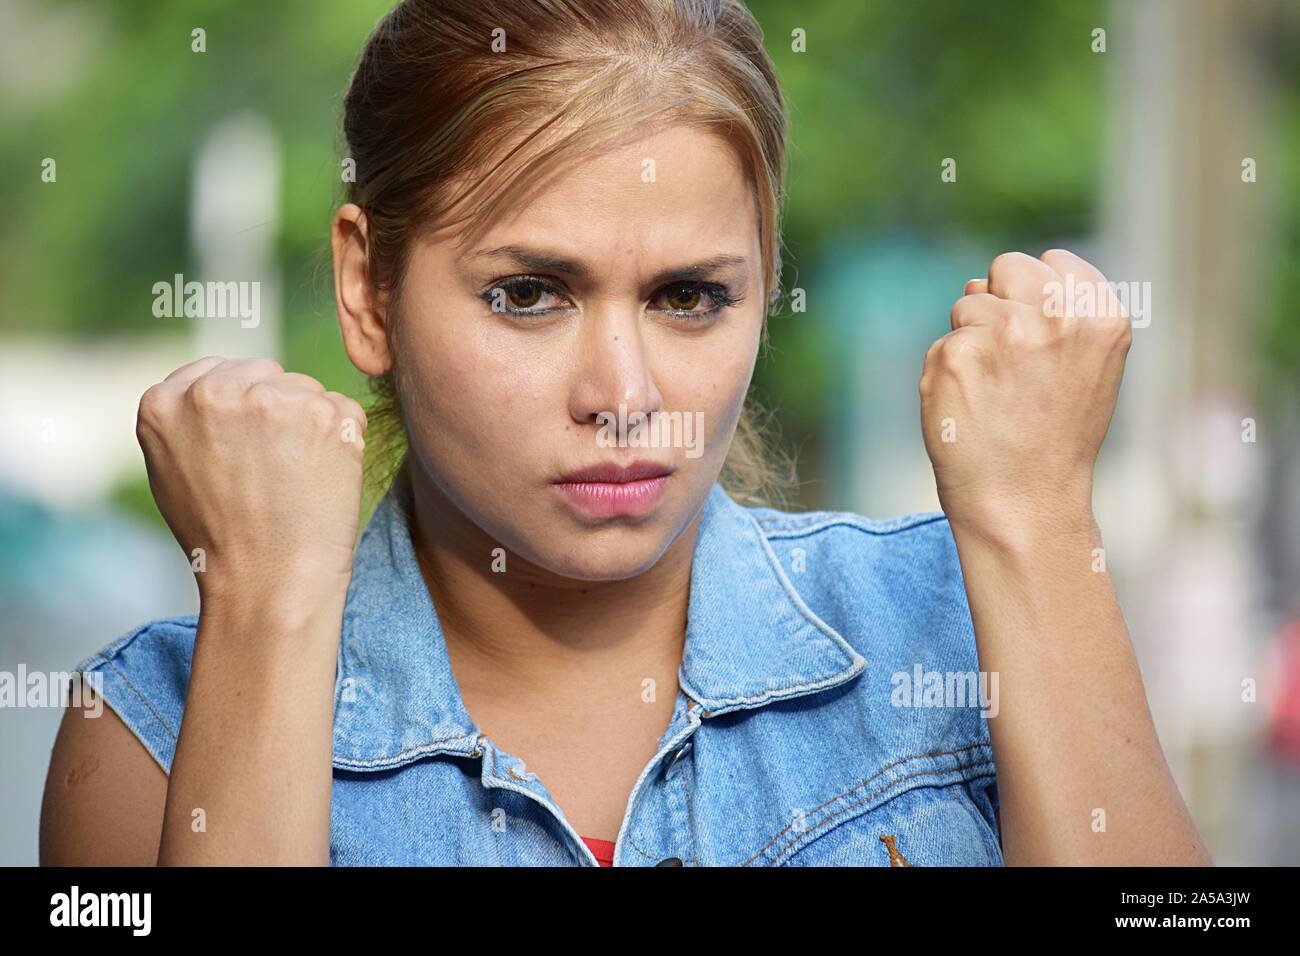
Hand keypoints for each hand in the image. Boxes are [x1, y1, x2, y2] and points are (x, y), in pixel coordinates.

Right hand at [136, 356, 367, 600]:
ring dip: (310, 422)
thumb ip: (189, 418)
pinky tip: (323, 476)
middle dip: (275, 408)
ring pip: (305, 389)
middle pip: (263, 373)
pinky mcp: (326, 413)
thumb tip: (225, 385)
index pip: (216, 372)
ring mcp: (273, 398)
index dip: (239, 407)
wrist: (269, 581)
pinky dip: (342, 438)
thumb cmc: (222, 539)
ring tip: (297, 478)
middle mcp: (215, 391)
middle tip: (276, 467)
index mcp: (164, 400)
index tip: (248, 442)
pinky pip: (343, 409)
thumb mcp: (171, 471)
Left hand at [919, 249, 1131, 542]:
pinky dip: (946, 372)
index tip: (1039, 337)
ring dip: (971, 339)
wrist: (1024, 504)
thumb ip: (1056, 314)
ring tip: (994, 393)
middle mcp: (1057, 317)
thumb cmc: (1053, 438)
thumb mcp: (1086, 367)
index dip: (1036, 295)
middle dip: (999, 300)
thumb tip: (984, 281)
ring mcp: (1005, 332)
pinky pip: (941, 343)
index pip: (1053, 261)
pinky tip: (969, 408)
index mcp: (1100, 316)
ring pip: (968, 303)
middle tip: (1009, 363)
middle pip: (1006, 266)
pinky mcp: (957, 354)